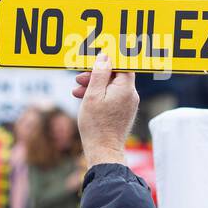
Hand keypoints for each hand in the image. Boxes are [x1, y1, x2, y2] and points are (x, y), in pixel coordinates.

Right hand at [72, 52, 136, 167]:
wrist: (103, 151)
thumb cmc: (96, 125)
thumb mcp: (93, 95)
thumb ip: (99, 74)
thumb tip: (105, 57)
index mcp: (126, 88)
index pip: (121, 64)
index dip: (108, 59)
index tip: (94, 58)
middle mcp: (131, 95)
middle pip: (115, 75)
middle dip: (96, 74)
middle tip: (79, 77)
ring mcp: (128, 104)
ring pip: (111, 86)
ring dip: (94, 85)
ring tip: (77, 90)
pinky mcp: (123, 112)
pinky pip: (112, 97)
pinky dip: (99, 95)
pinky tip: (84, 99)